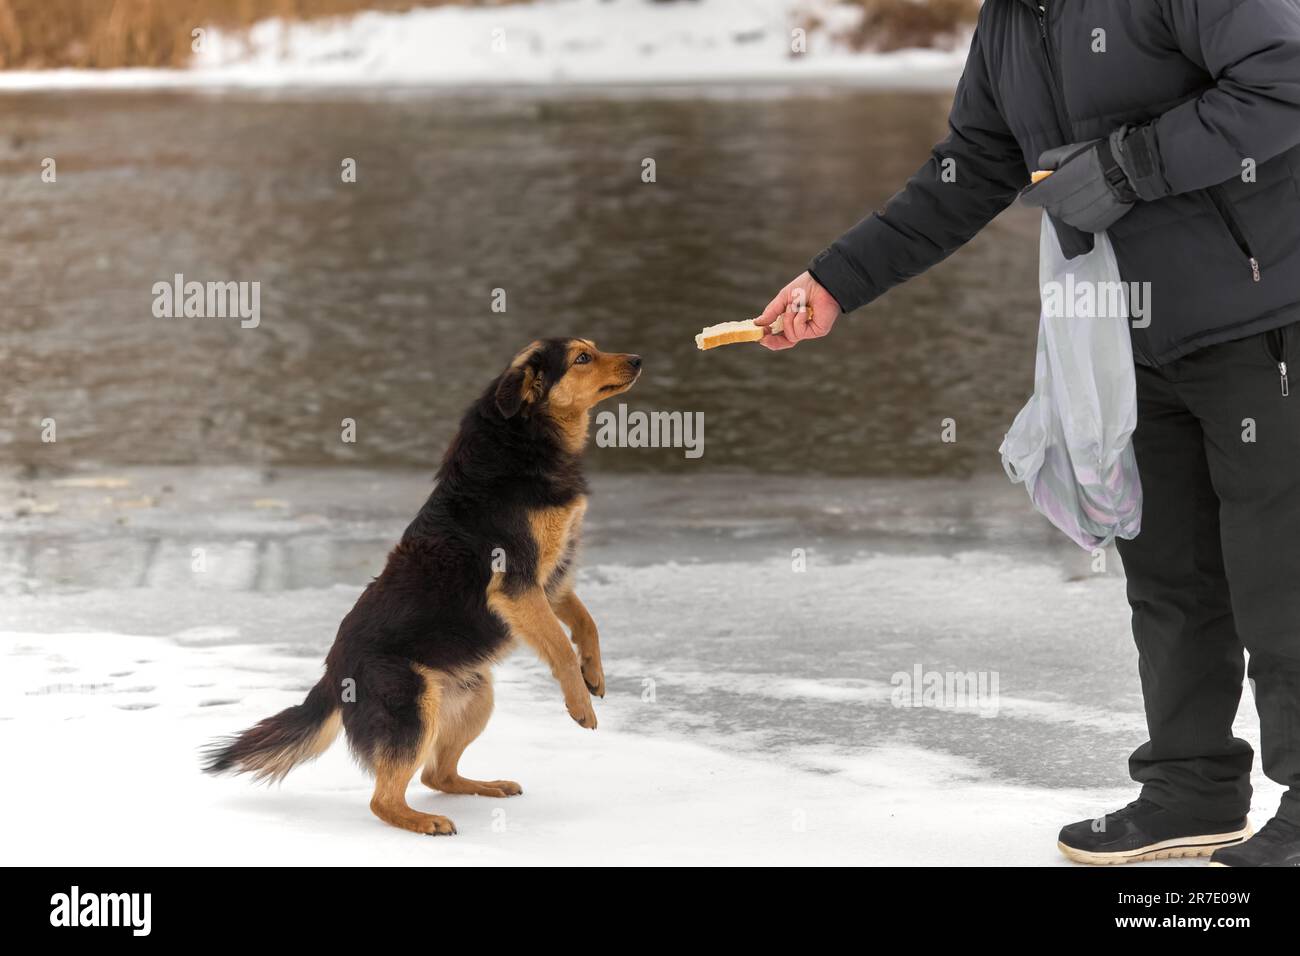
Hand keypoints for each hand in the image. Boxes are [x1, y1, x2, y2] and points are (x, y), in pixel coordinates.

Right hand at [755, 271, 840, 350]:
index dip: (769, 337)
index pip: (780, 335)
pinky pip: (800, 332)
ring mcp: (810, 330)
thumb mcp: (783, 299)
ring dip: (788, 320)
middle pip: (785, 342)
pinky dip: (798, 320)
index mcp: (793, 319)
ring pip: (791, 336)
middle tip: (763, 338)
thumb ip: (771, 312)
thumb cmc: (805, 287)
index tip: (759, 334)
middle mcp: (802, 327)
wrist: (821, 282)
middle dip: (773, 342)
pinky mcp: (818, 331)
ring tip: (794, 306)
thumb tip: (757, 323)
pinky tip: (804, 309)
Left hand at [1020, 131, 1140, 233]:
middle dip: (1058, 196)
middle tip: (1076, 183)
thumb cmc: (1095, 157)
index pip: (1029, 199)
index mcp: (1049, 192)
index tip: (1040, 188)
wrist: (1126, 168)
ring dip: (1074, 206)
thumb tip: (1041, 170)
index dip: (1033, 193)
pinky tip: (1098, 200)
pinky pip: (1083, 221)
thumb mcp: (1066, 151)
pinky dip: (1088, 213)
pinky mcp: (1091, 226)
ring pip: (1068, 215)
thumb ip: (1047, 160)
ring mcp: (1076, 220)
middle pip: (1052, 206)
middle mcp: (1059, 209)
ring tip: (1090, 190)